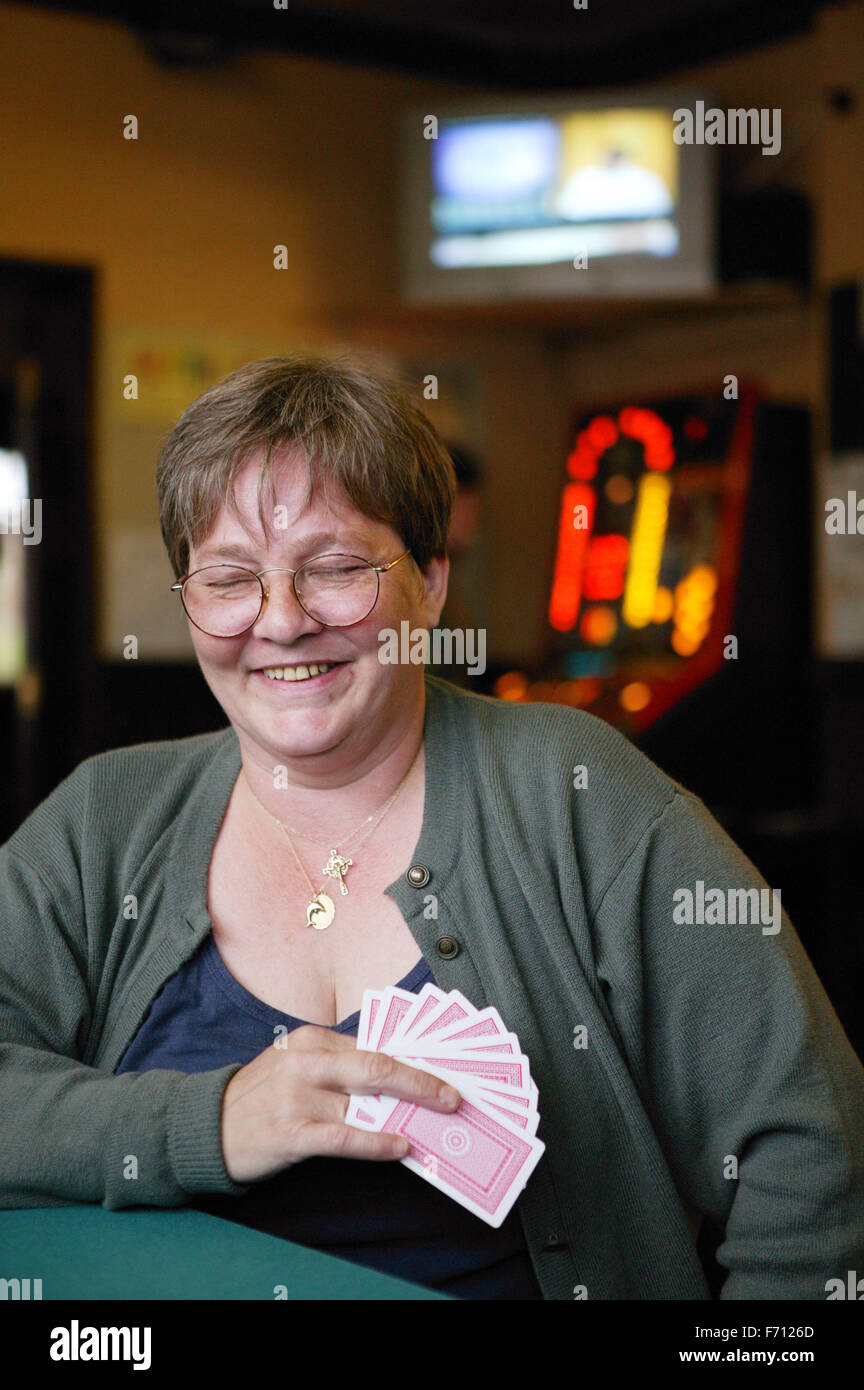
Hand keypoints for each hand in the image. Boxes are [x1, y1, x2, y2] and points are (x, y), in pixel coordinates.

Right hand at [220, 1024, 461, 1183]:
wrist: (205, 1129)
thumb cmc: (262, 1099)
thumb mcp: (297, 1068)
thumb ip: (339, 1069)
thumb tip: (398, 1082)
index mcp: (310, 1040)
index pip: (373, 1045)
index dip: (412, 1059)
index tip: (442, 1071)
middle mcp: (306, 1062)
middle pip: (376, 1065)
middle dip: (421, 1080)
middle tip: (453, 1096)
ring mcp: (297, 1097)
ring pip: (365, 1099)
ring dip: (408, 1111)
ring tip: (438, 1122)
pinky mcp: (291, 1132)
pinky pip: (345, 1137)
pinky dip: (377, 1142)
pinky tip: (401, 1147)